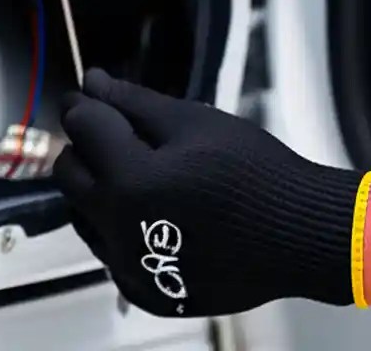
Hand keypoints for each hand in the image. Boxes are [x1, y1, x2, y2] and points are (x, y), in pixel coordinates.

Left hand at [55, 69, 364, 316]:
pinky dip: (117, 228)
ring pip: (81, 213)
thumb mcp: (194, 123)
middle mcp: (119, 228)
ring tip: (143, 177)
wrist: (301, 236)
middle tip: (117, 137)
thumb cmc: (254, 174)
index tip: (90, 97)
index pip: (80, 127)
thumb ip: (133, 103)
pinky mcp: (142, 289)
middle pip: (68, 173)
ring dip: (97, 189)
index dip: (84, 105)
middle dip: (86, 148)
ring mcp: (129, 265)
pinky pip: (106, 250)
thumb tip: (91, 81)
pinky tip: (152, 214)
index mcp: (131, 181)